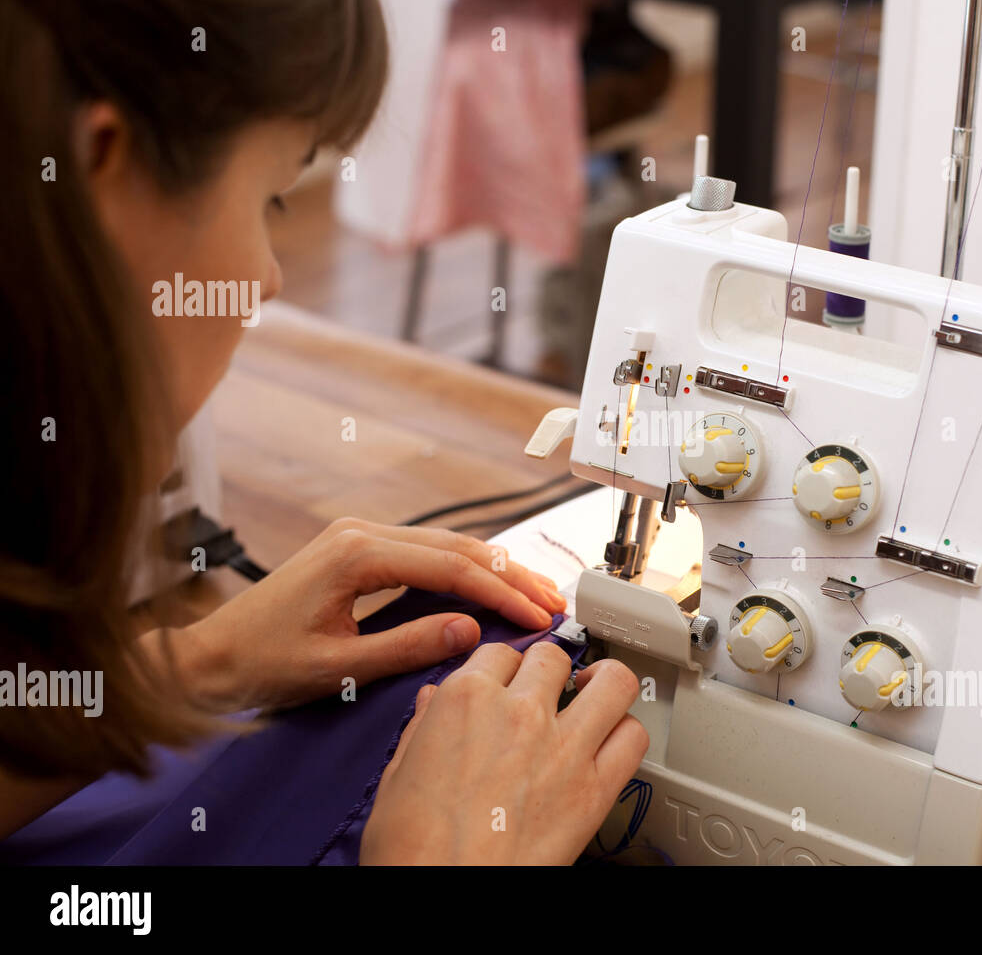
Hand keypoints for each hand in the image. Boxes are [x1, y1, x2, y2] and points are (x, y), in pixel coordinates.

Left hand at [156, 517, 566, 711]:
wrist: (209, 658)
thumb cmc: (259, 662)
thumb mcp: (338, 666)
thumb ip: (408, 646)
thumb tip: (471, 632)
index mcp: (357, 553)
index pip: (452, 568)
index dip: (503, 593)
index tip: (538, 616)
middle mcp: (361, 534)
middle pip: (459, 547)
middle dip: (511, 575)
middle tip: (554, 602)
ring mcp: (360, 538)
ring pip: (447, 546)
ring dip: (494, 570)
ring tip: (535, 594)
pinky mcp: (359, 551)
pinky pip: (427, 554)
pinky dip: (466, 570)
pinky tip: (491, 586)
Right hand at [360, 644, 648, 864]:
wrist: (445, 889)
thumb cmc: (415, 848)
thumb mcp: (398, 775)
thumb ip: (423, 727)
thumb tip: (432, 704)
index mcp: (466, 700)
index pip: (498, 653)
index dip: (503, 669)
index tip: (505, 683)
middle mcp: (521, 713)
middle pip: (552, 658)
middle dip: (547, 671)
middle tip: (545, 691)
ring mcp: (564, 747)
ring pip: (612, 681)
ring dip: (603, 684)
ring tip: (595, 695)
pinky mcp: (595, 788)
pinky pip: (633, 739)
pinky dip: (627, 733)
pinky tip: (612, 739)